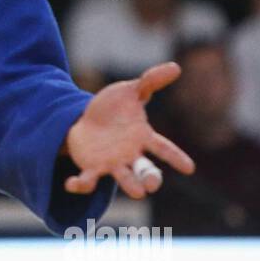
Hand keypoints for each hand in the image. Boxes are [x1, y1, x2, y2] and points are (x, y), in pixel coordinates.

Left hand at [62, 61, 194, 198]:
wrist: (86, 119)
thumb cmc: (114, 107)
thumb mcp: (130, 91)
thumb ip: (151, 81)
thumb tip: (176, 67)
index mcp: (143, 137)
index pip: (163, 148)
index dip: (176, 157)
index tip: (189, 168)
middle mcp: (131, 155)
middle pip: (145, 170)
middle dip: (150, 178)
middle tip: (152, 184)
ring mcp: (111, 164)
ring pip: (123, 179)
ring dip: (129, 185)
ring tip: (137, 193)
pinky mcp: (92, 168)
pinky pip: (88, 180)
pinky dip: (81, 185)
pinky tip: (70, 184)